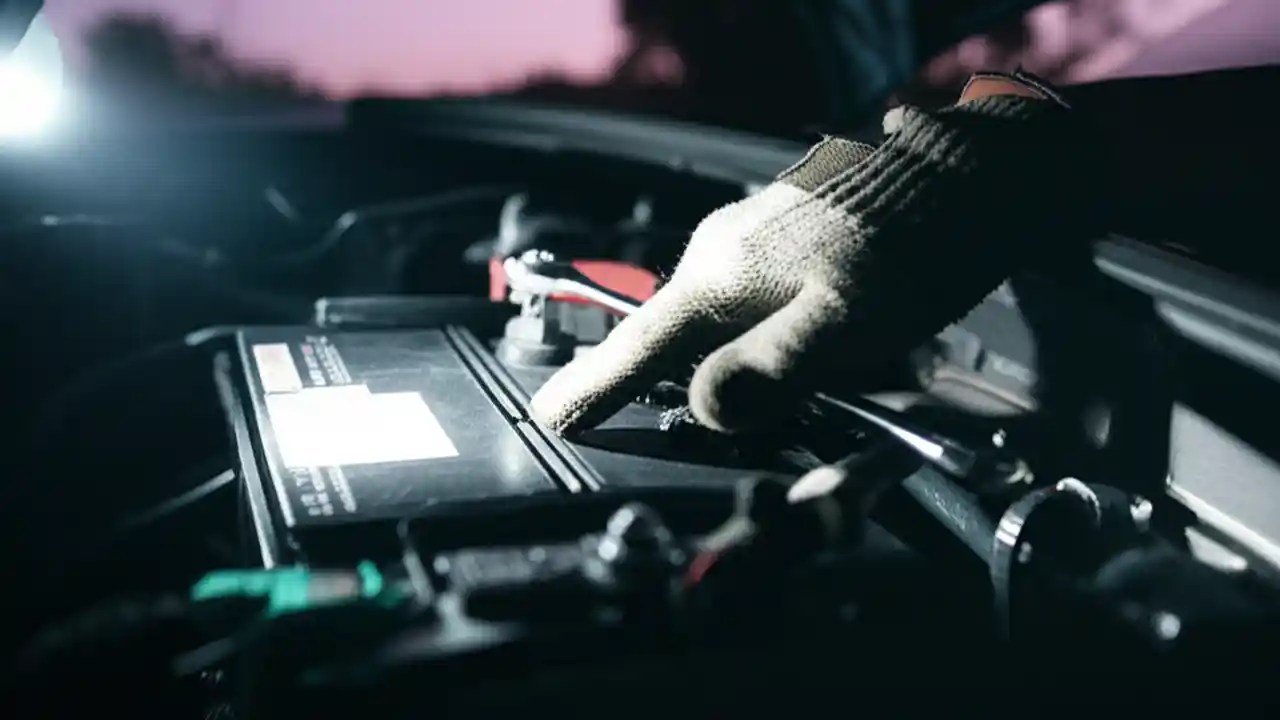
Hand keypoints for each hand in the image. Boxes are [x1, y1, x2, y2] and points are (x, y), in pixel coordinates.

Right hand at [532, 80, 1088, 435]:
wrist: (965, 178)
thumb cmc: (910, 252)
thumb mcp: (842, 324)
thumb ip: (768, 370)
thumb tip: (706, 408)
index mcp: (720, 277)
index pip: (637, 346)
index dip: (594, 388)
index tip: (553, 416)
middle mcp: (719, 252)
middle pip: (670, 338)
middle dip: (663, 384)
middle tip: (669, 418)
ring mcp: (746, 239)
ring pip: (711, 322)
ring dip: (721, 362)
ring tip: (771, 387)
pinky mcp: (777, 238)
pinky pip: (742, 303)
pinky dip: (751, 336)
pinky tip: (800, 347)